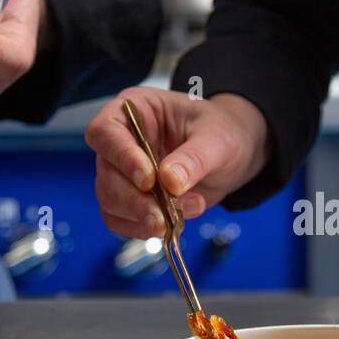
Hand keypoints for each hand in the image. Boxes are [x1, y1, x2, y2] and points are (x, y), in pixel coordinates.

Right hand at [85, 87, 270, 237]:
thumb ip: (194, 158)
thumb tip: (169, 181)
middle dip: (134, 200)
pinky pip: (120, 220)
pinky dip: (142, 229)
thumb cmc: (223, 132)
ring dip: (141, 217)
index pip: (106, 131)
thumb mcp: (217, 139)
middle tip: (162, 217)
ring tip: (181, 216)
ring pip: (110, 201)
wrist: (232, 156)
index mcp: (134, 109)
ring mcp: (122, 171)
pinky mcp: (130, 199)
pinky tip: (172, 225)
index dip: (122, 157)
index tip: (149, 180)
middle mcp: (121, 140)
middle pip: (106, 173)